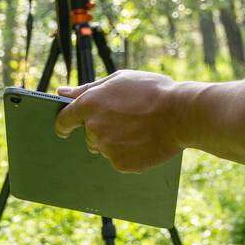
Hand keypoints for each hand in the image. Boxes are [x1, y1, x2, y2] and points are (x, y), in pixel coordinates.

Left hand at [55, 69, 181, 171]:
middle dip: (101, 130)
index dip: (66, 124)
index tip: (69, 127)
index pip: (63, 120)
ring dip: (116, 141)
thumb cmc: (152, 91)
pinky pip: (119, 160)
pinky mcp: (121, 164)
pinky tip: (144, 141)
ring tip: (140, 129)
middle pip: (88, 136)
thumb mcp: (119, 79)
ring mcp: (107, 148)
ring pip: (105, 148)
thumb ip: (87, 88)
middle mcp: (94, 128)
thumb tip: (61, 91)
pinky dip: (129, 153)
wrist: (182, 113)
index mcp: (89, 104)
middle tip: (126, 119)